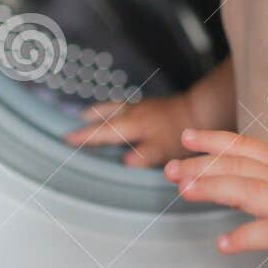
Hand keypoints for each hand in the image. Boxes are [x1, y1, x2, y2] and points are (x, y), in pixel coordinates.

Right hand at [63, 93, 195, 167]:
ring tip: (86, 116)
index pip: (102, 132)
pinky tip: (115, 114)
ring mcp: (140, 107)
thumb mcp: (163, 150)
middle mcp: (132, 113)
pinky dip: (112, 109)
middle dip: (86, 122)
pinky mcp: (148, 105)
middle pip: (103, 115)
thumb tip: (125, 162)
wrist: (200, 110)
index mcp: (132, 125)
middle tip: (70, 128)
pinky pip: (123, 106)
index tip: (67, 139)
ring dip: (98, 112)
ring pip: (113, 107)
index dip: (84, 137)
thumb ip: (143, 156)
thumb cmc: (181, 133)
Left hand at [164, 129, 267, 267]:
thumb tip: (227, 170)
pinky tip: (223, 243)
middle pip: (237, 167)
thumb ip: (263, 171)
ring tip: (185, 190)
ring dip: (214, 189)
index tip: (187, 136)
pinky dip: (243, 237)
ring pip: (248, 192)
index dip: (213, 140)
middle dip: (201, 166)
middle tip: (171, 169)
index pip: (243, 147)